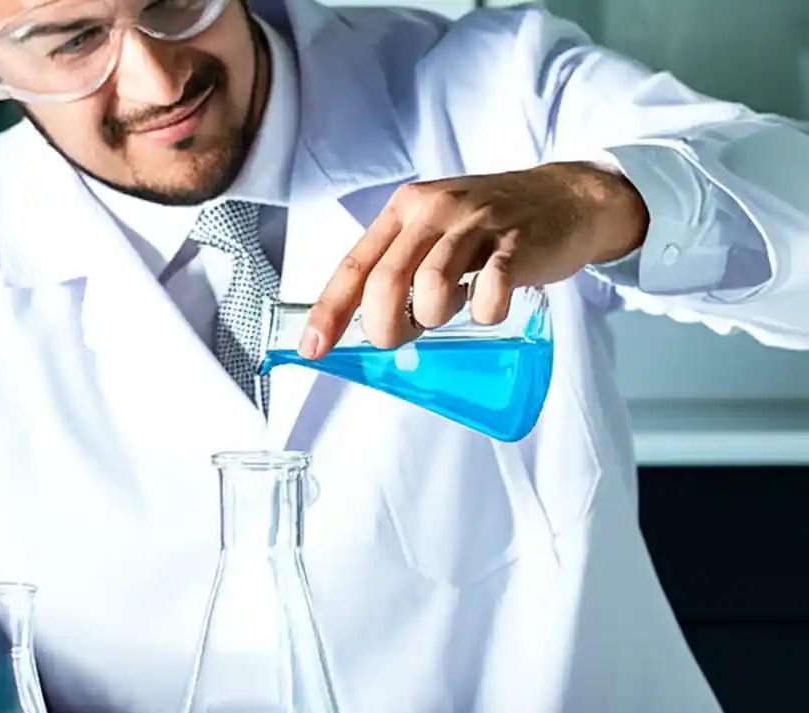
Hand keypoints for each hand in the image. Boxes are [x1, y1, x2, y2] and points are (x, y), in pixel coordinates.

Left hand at [299, 161, 648, 355]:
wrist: (567, 195)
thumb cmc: (492, 224)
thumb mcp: (436, 230)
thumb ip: (401, 265)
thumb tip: (362, 322)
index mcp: (406, 209)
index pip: (355, 264)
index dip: (330, 310)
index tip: (313, 347)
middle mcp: (435, 209)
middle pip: (386, 282)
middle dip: (384, 326)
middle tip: (400, 337)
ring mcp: (477, 223)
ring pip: (431, 287)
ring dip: (434, 316)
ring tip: (449, 311)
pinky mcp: (518, 243)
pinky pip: (488, 291)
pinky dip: (483, 311)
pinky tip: (488, 303)